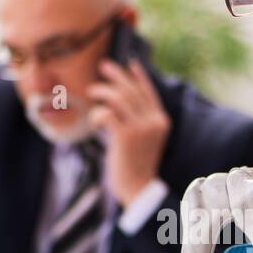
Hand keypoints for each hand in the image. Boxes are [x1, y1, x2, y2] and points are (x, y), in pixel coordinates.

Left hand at [85, 58, 170, 206]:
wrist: (138, 189)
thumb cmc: (136, 165)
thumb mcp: (144, 140)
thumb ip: (139, 121)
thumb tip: (119, 102)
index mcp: (161, 121)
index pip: (149, 92)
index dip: (138, 76)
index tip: (128, 63)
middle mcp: (153, 122)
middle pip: (132, 90)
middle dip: (116, 75)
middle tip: (102, 67)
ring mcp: (140, 128)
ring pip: (119, 97)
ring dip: (102, 92)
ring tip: (91, 93)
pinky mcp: (125, 136)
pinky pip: (107, 113)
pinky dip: (97, 113)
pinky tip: (93, 121)